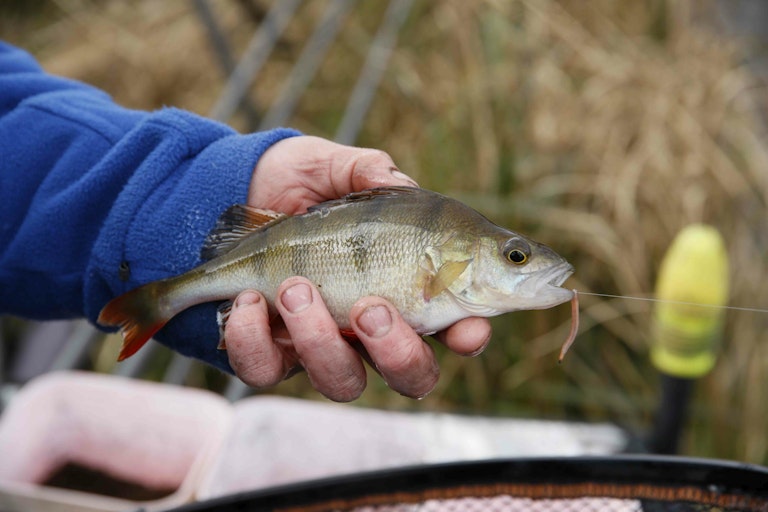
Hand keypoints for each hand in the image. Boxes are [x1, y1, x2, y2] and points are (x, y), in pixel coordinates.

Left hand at [224, 136, 491, 401]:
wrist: (238, 187)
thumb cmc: (302, 179)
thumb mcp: (337, 165)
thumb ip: (370, 171)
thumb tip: (395, 184)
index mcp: (405, 283)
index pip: (454, 324)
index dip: (468, 335)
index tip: (466, 330)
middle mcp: (371, 326)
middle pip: (410, 376)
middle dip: (396, 352)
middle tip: (370, 307)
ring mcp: (322, 344)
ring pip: (341, 382)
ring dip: (320, 339)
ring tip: (294, 287)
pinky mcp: (270, 350)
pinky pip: (267, 370)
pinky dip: (255, 339)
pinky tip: (249, 297)